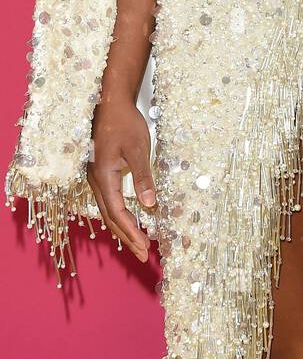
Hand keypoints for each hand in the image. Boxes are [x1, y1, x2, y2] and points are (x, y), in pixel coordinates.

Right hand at [86, 94, 155, 261]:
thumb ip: (142, 177)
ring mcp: (96, 178)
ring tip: (138, 243)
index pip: (118, 214)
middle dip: (127, 237)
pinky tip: (128, 219)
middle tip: (143, 255)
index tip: (145, 248)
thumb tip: (149, 205)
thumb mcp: (137, 148)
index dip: (131, 232)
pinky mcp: (101, 173)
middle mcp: (96, 181)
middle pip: (110, 217)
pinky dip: (118, 215)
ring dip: (122, 228)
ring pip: (108, 211)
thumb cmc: (124, 123)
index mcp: (104, 178)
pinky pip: (108, 201)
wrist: (109, 102)